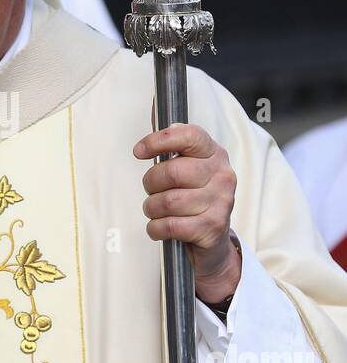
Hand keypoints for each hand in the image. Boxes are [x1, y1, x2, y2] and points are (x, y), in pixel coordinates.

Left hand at [134, 122, 240, 301]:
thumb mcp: (190, 170)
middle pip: (172, 172)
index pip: (189, 136)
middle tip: (152, 190)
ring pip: (168, 201)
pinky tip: (160, 227)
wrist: (213, 242)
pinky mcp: (212, 228)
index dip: (159, 140)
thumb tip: (157, 120)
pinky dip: (155, 228)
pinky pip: (169, 225)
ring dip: (152, 208)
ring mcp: (220, 203)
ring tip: (157, 211)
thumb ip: (174, 147)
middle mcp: (221, 176)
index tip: (140, 151)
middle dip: (151, 183)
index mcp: (215, 155)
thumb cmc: (195, 201)